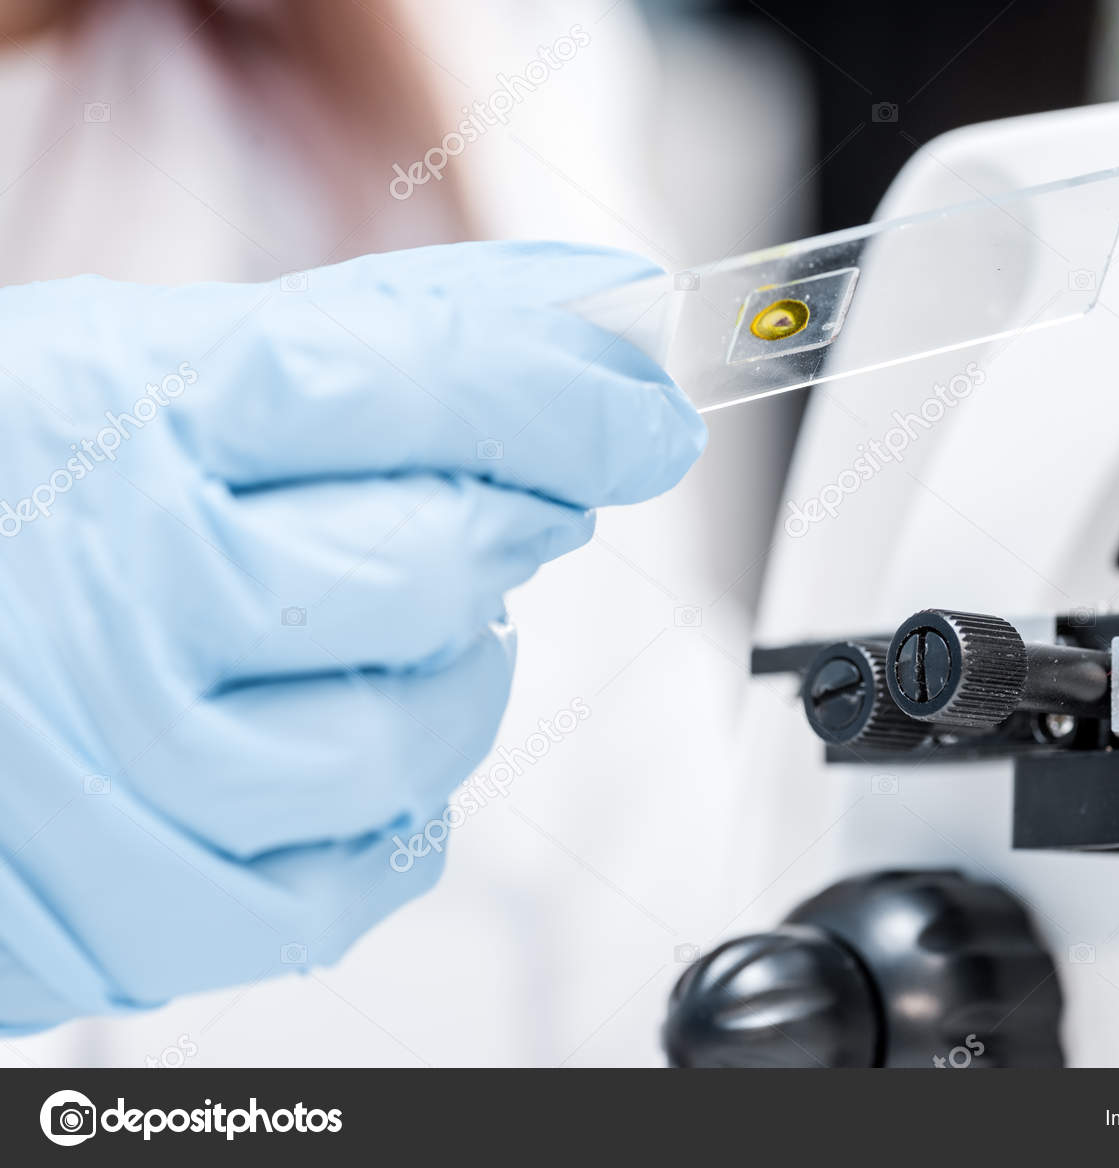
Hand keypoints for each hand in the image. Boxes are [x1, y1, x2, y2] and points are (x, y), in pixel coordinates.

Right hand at [0, 241, 703, 1029]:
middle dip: (506, 532)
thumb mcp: (149, 369)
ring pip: (414, 734)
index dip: (562, 398)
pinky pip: (360, 875)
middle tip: (500, 517)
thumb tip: (590, 305)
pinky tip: (349, 750)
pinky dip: (395, 812)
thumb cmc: (6, 508)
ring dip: (457, 681)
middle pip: (436, 565)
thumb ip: (377, 336)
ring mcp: (133, 765)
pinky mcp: (142, 906)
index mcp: (135, 423)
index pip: (414, 383)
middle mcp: (131, 596)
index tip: (641, 417)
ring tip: (400, 637)